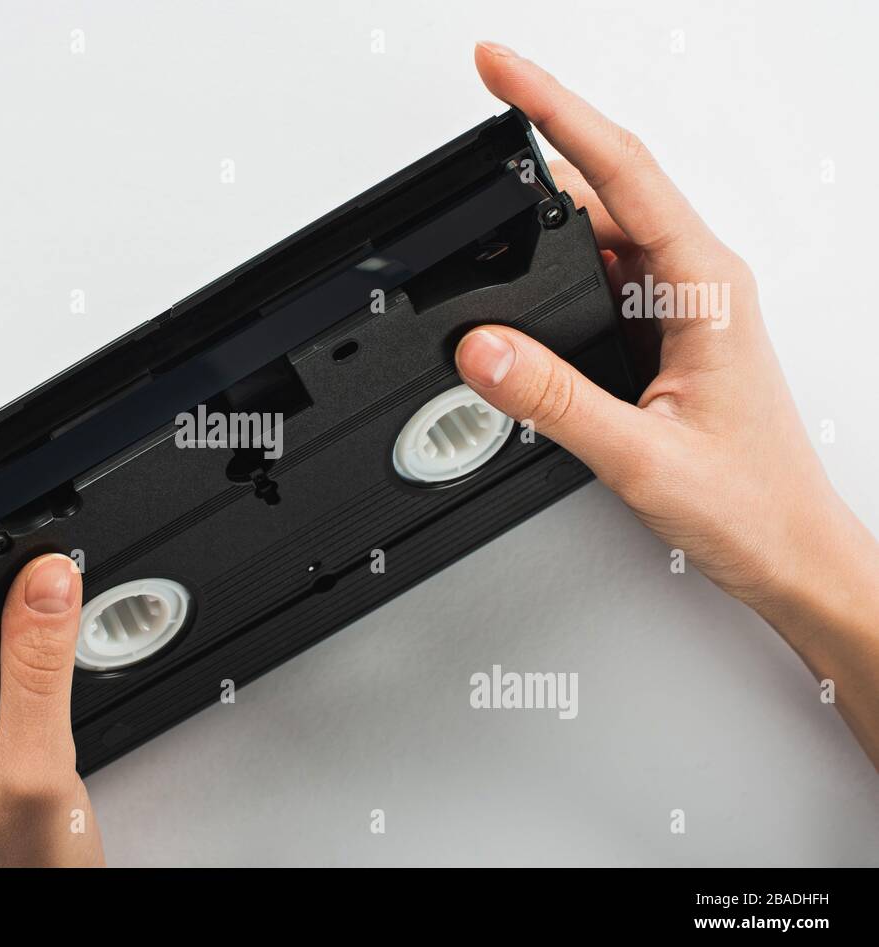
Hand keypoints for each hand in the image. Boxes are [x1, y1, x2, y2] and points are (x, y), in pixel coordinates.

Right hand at [461, 42, 878, 766]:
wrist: (791, 553)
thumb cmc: (754, 504)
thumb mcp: (644, 456)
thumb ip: (555, 400)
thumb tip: (483, 349)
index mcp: (704, 286)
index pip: (619, 170)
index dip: (553, 109)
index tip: (502, 72)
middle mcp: (693, 284)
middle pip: (603, 185)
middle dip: (537, 143)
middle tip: (477, 120)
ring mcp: (675, 309)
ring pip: (595, 234)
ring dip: (538, 217)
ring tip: (481, 206)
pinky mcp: (658, 337)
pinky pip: (593, 280)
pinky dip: (548, 271)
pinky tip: (518, 283)